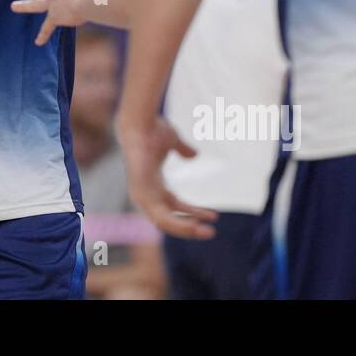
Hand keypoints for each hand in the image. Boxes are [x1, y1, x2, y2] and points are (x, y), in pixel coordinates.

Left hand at [116, 115, 217, 239]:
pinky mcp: (142, 195)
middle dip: (190, 227)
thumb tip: (194, 155)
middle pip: (169, 219)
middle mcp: (146, 194)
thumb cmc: (153, 130)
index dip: (193, 212)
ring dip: (187, 230)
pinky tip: (196, 225)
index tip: (213, 215)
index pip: (173, 206)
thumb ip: (182, 149)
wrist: (141, 123)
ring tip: (209, 232)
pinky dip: (178, 224)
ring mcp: (142, 195)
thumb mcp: (173, 142)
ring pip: (165, 223)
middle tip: (211, 232)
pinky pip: (161, 218)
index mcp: (153, 185)